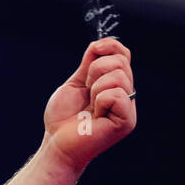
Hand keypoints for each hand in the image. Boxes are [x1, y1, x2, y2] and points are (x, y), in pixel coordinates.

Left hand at [41, 38, 136, 172]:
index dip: (110, 46)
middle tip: (86, 90)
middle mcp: (126, 95)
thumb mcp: (76, 83)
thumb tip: (100, 44)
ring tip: (89, 105)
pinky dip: (100, 100)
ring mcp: (128, 109)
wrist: (56, 141)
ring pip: (119, 76)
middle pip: (121, 61)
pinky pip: (117, 94)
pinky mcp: (126, 121)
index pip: (123, 55)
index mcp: (116, 85)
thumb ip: (89, 64)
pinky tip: (95, 114)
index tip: (94, 50)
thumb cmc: (63, 116)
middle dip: (95, 69)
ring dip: (95, 87)